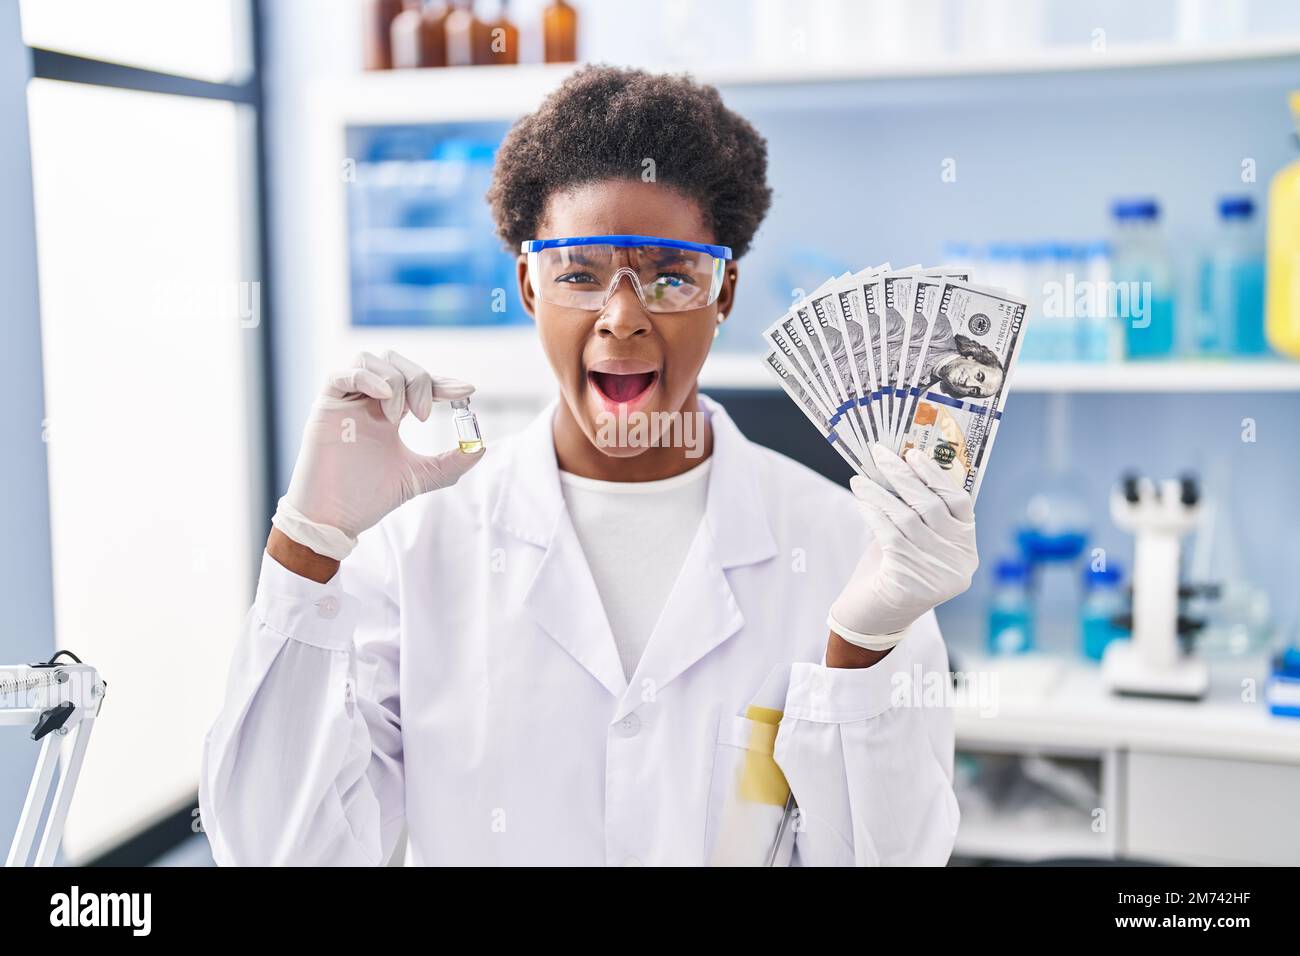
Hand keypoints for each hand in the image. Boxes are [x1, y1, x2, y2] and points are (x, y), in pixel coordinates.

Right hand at [271, 350, 484, 561]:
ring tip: (399, 418)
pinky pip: (341, 374)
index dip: (442, 381)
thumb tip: (481, 446)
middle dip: (419, 380)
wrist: (336, 519)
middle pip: (396, 362)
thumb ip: (451, 462)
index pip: (416, 382)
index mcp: (387, 412)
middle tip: (425, 415)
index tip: (467, 390)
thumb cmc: (369, 498)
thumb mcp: (420, 477)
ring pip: (371, 360)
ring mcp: (345, 401)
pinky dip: (367, 378)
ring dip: (394, 383)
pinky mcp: (325, 407)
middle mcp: (366, 401)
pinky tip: (384, 399)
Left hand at [828, 444, 977, 649]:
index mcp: (966, 549)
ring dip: (880, 493)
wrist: (873, 620)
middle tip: (881, 454)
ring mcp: (938, 574)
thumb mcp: (912, 539)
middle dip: (903, 476)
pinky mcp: (911, 582)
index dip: (936, 475)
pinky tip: (861, 501)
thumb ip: (914, 509)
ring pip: (907, 519)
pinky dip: (874, 513)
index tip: (914, 453)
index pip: (959, 502)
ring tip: (860, 478)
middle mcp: (958, 562)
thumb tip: (897, 464)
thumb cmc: (893, 572)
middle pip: (932, 506)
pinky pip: (890, 535)